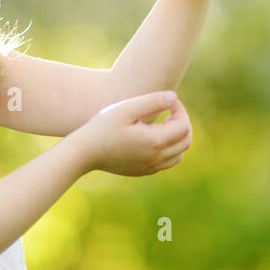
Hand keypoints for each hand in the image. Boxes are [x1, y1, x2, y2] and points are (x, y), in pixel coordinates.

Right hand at [71, 90, 191, 176]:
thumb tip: (174, 97)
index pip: (183, 125)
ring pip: (179, 153)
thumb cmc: (103, 127)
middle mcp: (156, 158)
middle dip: (182, 122)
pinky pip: (168, 162)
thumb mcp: (127, 109)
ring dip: (178, 137)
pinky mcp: (144, 171)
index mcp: (154, 141)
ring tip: (163, 123)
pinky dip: (169, 148)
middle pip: (186, 141)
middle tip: (169, 110)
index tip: (168, 101)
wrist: (84, 153)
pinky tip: (153, 136)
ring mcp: (151, 167)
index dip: (180, 110)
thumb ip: (153, 101)